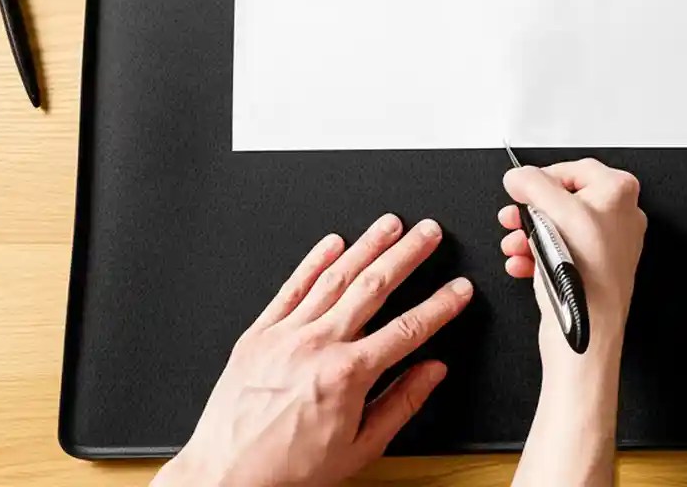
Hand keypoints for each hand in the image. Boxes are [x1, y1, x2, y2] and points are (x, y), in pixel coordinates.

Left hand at [153, 215, 472, 486]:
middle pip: (374, 287)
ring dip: (367, 245)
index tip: (459, 289)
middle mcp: (317, 346)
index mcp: (348, 376)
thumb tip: (432, 372)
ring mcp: (285, 335)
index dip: (440, 306)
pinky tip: (333, 241)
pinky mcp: (258, 333)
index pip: (408, 329)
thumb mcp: (360, 447)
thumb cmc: (289, 469)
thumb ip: (402, 403)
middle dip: (408, 254)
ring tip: (390, 224)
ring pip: (335, 277)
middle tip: (429, 232)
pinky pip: (291, 287)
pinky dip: (313, 260)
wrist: (227, 476)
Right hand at [498, 158, 646, 364]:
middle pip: (563, 200)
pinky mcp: (591, 268)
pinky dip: (537, 255)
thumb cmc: (587, 279)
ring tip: (514, 244)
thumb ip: (534, 185)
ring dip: (528, 234)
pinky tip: (522, 263)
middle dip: (531, 211)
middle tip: (513, 217)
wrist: (588, 332)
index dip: (543, 177)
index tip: (522, 188)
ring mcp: (605, 245)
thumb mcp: (555, 214)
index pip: (575, 169)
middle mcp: (619, 217)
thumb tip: (519, 177)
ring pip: (557, 227)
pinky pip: (559, 251)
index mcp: (619, 195)